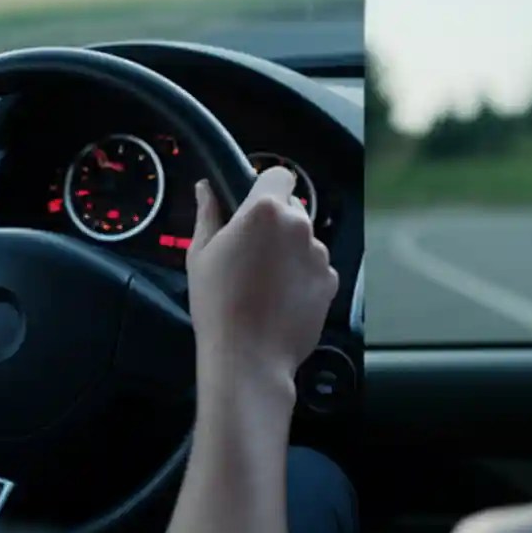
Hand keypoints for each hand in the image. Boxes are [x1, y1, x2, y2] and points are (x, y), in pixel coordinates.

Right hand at [186, 167, 338, 411]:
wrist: (249, 356)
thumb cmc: (218, 305)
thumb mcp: (200, 255)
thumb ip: (208, 214)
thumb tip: (206, 187)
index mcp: (264, 211)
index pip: (279, 175)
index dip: (267, 187)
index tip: (255, 205)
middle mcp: (298, 226)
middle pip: (293, 209)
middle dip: (276, 223)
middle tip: (252, 252)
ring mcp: (319, 254)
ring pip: (306, 240)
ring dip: (290, 251)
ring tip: (265, 282)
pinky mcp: (331, 281)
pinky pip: (316, 267)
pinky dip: (303, 276)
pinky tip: (281, 298)